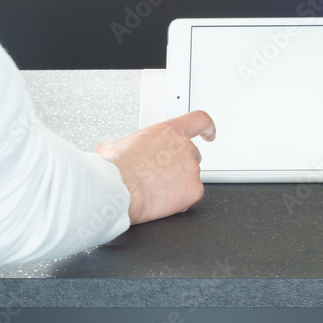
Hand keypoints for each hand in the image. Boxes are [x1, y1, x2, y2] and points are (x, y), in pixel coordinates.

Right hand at [95, 110, 215, 224]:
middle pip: (192, 154)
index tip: (209, 133)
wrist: (115, 190)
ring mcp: (192, 170)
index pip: (199, 121)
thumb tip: (117, 151)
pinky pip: (190, 195)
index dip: (207, 127)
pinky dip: (177, 201)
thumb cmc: (114, 169)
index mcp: (169, 132)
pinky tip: (159, 201)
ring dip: (177, 183)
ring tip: (153, 190)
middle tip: (159, 175)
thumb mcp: (115, 145)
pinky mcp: (194, 190)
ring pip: (190, 177)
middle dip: (179, 165)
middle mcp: (185, 148)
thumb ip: (128, 144)